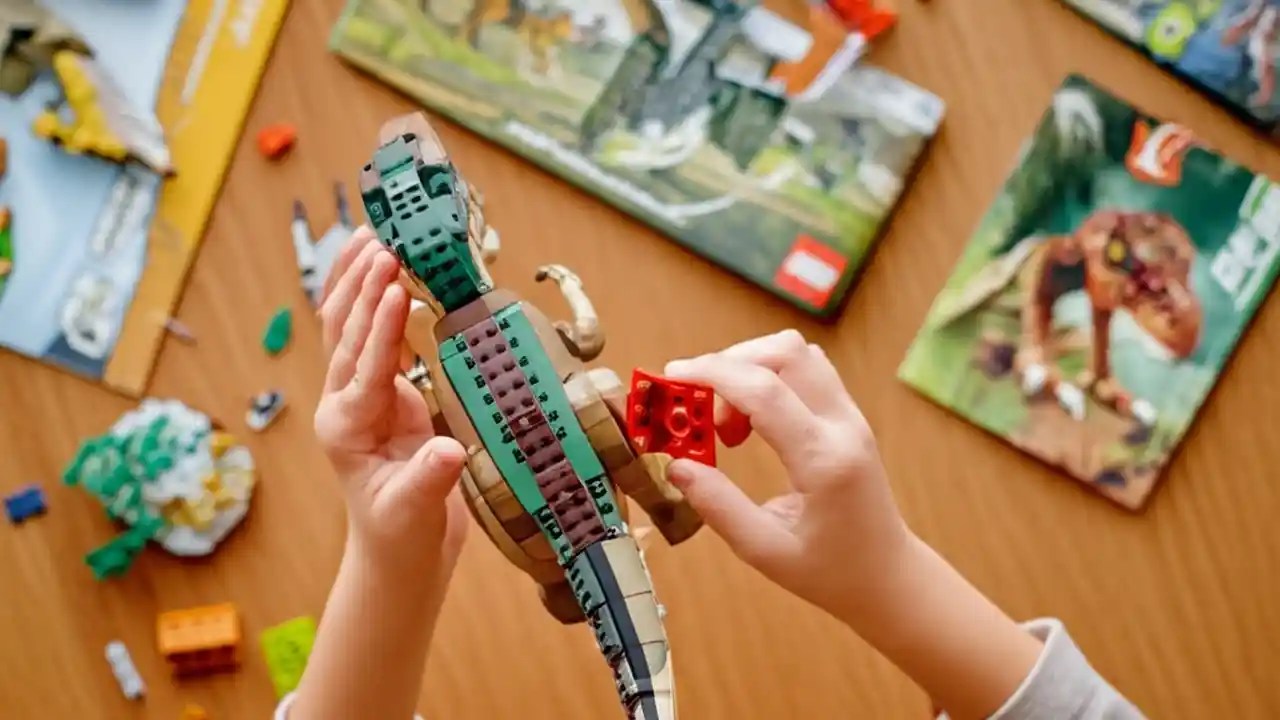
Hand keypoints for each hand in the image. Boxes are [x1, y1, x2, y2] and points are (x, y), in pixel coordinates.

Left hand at [314, 228, 468, 580]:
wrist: (398, 554)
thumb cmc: (402, 535)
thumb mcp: (415, 513)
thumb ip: (428, 481)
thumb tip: (449, 452)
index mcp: (347, 429)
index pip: (363, 368)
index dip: (379, 328)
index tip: (394, 287)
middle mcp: (344, 403)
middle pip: (343, 333)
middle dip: (362, 287)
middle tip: (385, 243)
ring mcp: (359, 395)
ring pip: (347, 327)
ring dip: (357, 281)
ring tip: (371, 235)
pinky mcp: (380, 393)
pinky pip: (371, 336)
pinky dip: (376, 301)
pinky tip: (389, 273)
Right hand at [663, 330, 912, 621]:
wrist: (888, 576)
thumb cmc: (830, 571)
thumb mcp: (765, 551)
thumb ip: (719, 506)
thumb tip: (677, 465)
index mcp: (824, 461)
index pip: (764, 391)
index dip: (713, 374)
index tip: (671, 377)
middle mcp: (843, 426)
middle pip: (784, 353)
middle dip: (729, 365)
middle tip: (699, 411)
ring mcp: (850, 416)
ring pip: (796, 353)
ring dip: (749, 368)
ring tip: (727, 423)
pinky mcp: (847, 415)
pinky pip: (806, 370)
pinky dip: (767, 377)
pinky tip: (751, 421)